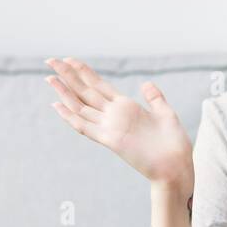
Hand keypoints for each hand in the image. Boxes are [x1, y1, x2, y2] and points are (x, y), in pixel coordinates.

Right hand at [45, 57, 193, 188]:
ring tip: (49, 77)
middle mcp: (115, 116)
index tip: (69, 59)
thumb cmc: (174, 145)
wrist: (177, 167)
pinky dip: (70, 117)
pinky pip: (86, 127)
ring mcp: (111, 128)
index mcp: (127, 107)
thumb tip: (146, 84)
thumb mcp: (166, 114)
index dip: (84, 72)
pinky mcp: (112, 140)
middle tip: (50, 61)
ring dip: (64, 92)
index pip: (100, 86)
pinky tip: (57, 105)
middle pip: (86, 92)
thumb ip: (155, 98)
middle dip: (68, 76)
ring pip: (81, 107)